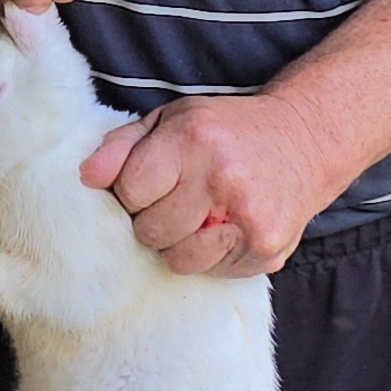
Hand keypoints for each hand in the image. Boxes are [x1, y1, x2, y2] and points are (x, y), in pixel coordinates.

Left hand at [80, 93, 344, 276]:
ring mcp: (248, 216)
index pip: (128, 191)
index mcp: (192, 138)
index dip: (132, 191)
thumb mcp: (171, 119)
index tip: (151, 182)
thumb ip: (121, 146)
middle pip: (149, 231)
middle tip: (177, 200)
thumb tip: (85, 178)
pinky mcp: (267, 247)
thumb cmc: (224, 131)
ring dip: (180, 243)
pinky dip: (211, 254)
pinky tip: (226, 226)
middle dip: (154, 220)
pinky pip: (212, 271)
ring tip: (200, 216)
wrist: (305, 138)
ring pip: (177, 260)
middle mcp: (222, 177)